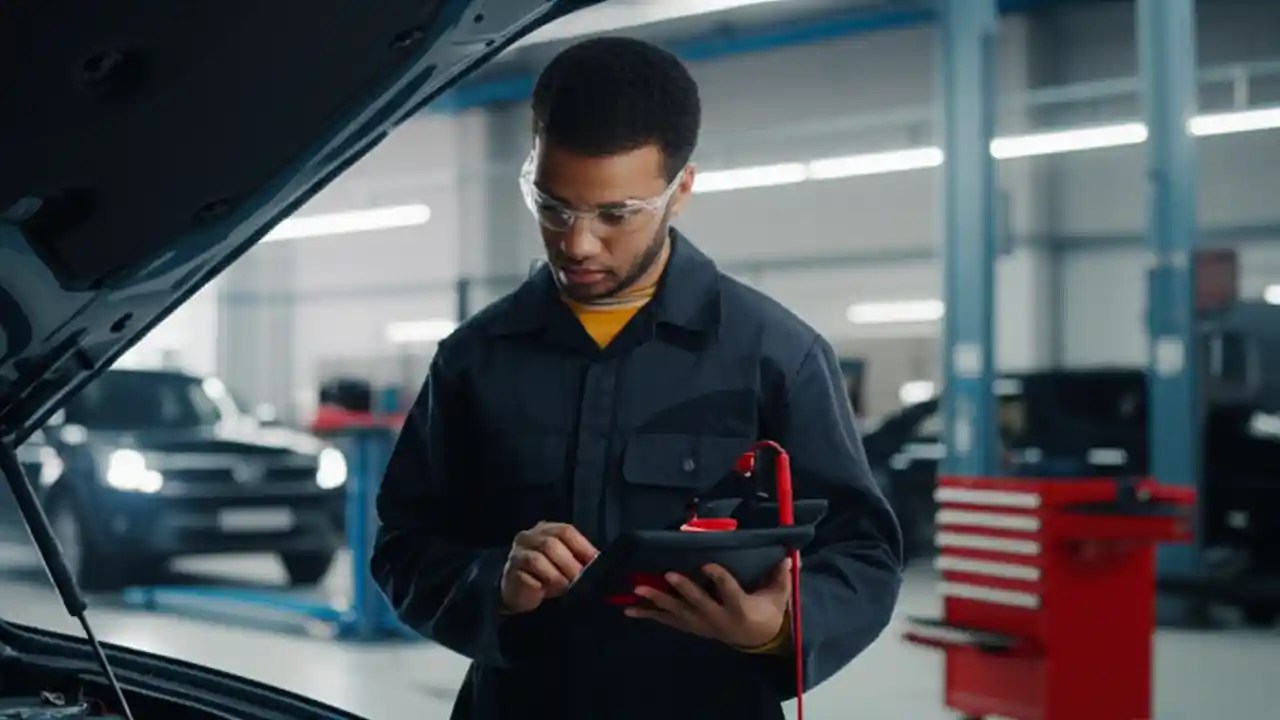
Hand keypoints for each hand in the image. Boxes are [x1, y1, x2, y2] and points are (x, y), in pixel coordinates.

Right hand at [501, 522, 597, 613]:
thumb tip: (597, 562)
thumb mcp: (565, 564)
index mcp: (546, 530)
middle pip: (551, 544)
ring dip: (555, 577)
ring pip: (538, 560)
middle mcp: (529, 537)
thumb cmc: (546, 576)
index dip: (581, 545)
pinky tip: (544, 592)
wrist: (520, 595)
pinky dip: (540, 586)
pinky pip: (527, 578)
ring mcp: (517, 553)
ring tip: (563, 587)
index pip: (565, 531)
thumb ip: (579, 559)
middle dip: (568, 564)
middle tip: (577, 579)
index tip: (593, 561)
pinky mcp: (510, 572)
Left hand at [625, 559, 791, 648]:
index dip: (718, 578)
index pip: (729, 592)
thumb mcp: (780, 595)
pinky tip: (629, 609)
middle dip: (683, 589)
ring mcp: (702, 624)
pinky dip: (648, 614)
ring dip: (657, 600)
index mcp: (740, 608)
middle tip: (667, 574)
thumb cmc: (768, 610)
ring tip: (638, 589)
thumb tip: (790, 555)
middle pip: (698, 603)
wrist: (757, 639)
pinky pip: (667, 620)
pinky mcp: (691, 626)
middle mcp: (718, 618)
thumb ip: (781, 575)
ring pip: (678, 612)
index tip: (707, 564)